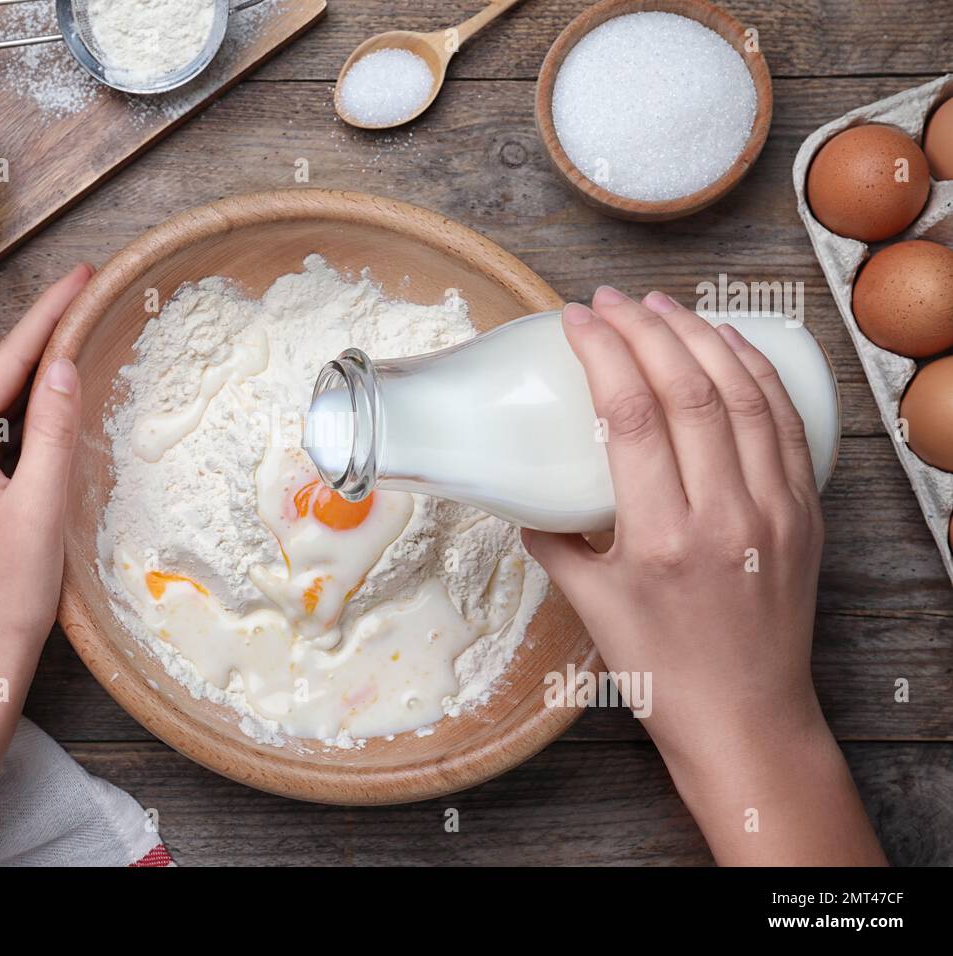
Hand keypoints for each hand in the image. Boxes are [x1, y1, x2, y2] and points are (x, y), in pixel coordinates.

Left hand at [0, 263, 91, 702]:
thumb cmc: (3, 599)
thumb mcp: (38, 509)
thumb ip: (53, 433)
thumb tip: (65, 366)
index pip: (4, 365)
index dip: (46, 317)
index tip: (81, 276)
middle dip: (42, 338)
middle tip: (89, 298)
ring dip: (37, 378)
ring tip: (80, 340)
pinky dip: (29, 421)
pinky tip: (57, 413)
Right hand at [522, 286, 883, 865]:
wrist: (746, 719)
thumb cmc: (660, 670)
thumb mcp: (588, 605)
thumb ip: (552, 542)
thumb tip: (525, 499)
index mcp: (660, 537)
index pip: (632, 415)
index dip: (603, 353)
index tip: (577, 321)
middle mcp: (724, 514)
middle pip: (689, 389)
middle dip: (646, 329)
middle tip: (611, 300)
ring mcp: (774, 510)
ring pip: (744, 394)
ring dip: (701, 337)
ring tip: (663, 306)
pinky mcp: (804, 513)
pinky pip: (785, 423)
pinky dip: (757, 373)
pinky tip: (728, 346)